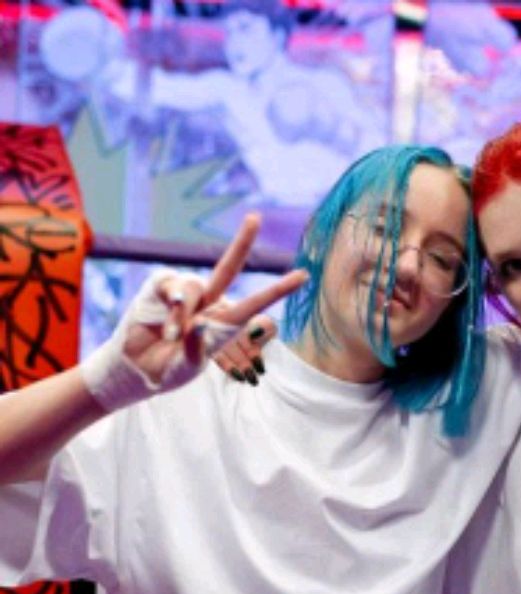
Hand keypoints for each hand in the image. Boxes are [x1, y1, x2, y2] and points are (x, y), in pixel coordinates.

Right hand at [80, 215, 305, 410]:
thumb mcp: (188, 367)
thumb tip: (197, 322)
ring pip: (192, 287)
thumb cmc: (169, 371)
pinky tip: (164, 327)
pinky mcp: (160, 288)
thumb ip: (198, 347)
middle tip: (255, 217)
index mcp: (224, 324)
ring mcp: (184, 295)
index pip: (256, 304)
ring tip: (172, 339)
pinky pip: (170, 287)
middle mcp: (208, 304)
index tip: (304, 276)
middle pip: (228, 267)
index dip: (278, 289)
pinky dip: (169, 308)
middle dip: (242, 242)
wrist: (137, 369)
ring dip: (182, 316)